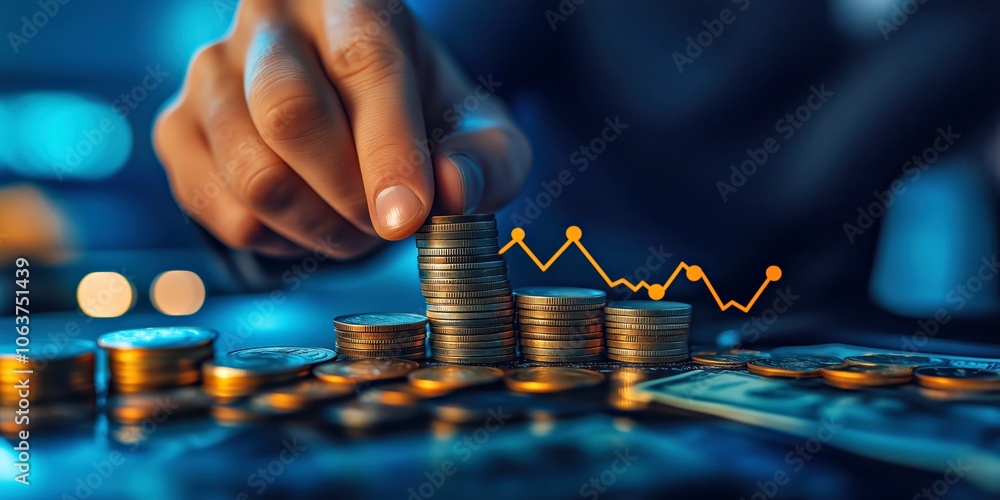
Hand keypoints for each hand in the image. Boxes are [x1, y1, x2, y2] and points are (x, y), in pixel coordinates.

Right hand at [153, 0, 530, 258]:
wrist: (349, 115)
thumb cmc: (421, 117)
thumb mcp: (477, 131)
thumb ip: (486, 159)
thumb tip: (455, 193)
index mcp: (351, 0)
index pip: (364, 62)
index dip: (389, 149)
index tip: (409, 218)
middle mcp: (269, 23)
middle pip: (289, 113)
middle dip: (349, 194)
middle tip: (387, 224)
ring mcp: (210, 75)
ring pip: (255, 175)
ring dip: (320, 228)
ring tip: (355, 224)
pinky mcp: (178, 131)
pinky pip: (225, 214)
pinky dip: (282, 242)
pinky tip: (310, 219)